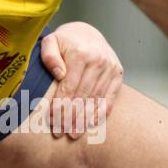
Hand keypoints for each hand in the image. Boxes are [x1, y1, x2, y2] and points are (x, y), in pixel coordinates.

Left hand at [39, 22, 123, 139]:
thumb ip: (49, 55)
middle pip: (82, 96)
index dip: (60, 106)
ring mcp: (110, 67)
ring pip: (96, 99)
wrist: (87, 33)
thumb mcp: (51, 41)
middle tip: (62, 132)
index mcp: (81, 53)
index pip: (68, 87)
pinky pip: (110, 97)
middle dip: (71, 117)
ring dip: (85, 119)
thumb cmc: (65, 42)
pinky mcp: (118, 73)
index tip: (52, 121)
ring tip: (75, 134)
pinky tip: (92, 124)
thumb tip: (59, 74)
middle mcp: (98, 60)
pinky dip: (101, 112)